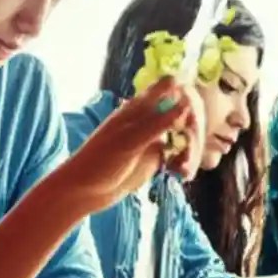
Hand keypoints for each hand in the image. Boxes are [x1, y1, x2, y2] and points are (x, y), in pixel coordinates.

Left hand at [59, 76, 204, 213]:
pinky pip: (179, 155)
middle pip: (183, 112)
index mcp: (138, 107)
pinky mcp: (156, 158)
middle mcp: (149, 119)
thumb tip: (186, 104)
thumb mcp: (130, 140)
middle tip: (191, 150)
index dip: (186, 94)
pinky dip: (185, 163)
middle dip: (193, 130)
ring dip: (191, 150)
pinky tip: (182, 174)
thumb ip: (158, 123)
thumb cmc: (100, 160)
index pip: (168, 86)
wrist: (84, 191)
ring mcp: (153, 138)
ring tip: (185, 169)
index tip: (193, 116)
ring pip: (183, 136)